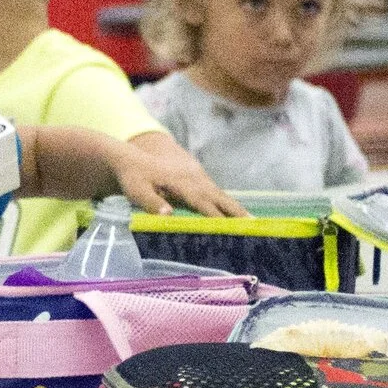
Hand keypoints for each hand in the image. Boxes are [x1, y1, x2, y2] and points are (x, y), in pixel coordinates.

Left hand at [110, 132, 244, 217]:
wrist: (132, 159)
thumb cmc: (133, 178)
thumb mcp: (136, 191)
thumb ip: (151, 202)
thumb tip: (168, 214)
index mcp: (181, 183)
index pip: (202, 202)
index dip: (217, 216)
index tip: (231, 229)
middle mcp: (194, 179)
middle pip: (220, 197)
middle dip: (237, 212)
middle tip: (255, 226)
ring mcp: (198, 178)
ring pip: (221, 195)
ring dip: (237, 209)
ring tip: (254, 225)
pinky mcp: (197, 181)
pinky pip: (217, 194)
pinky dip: (229, 205)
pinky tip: (237, 218)